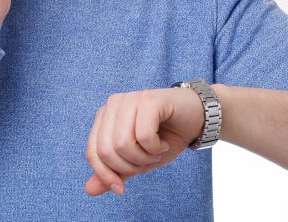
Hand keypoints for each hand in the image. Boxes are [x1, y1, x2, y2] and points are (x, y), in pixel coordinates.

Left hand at [84, 88, 204, 195]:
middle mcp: (114, 104)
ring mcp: (131, 99)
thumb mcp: (138, 161)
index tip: (121, 189)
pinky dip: (156, 148)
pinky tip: (164, 143)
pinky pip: (144, 136)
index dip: (105, 175)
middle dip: (129, 167)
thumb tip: (89, 189)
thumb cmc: (166, 137)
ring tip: (156, 152)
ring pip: (123, 144)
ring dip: (144, 158)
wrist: (198, 119)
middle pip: (106, 150)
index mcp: (105, 116)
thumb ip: (114, 172)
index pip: (92, 152)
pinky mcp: (149, 99)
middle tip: (148, 162)